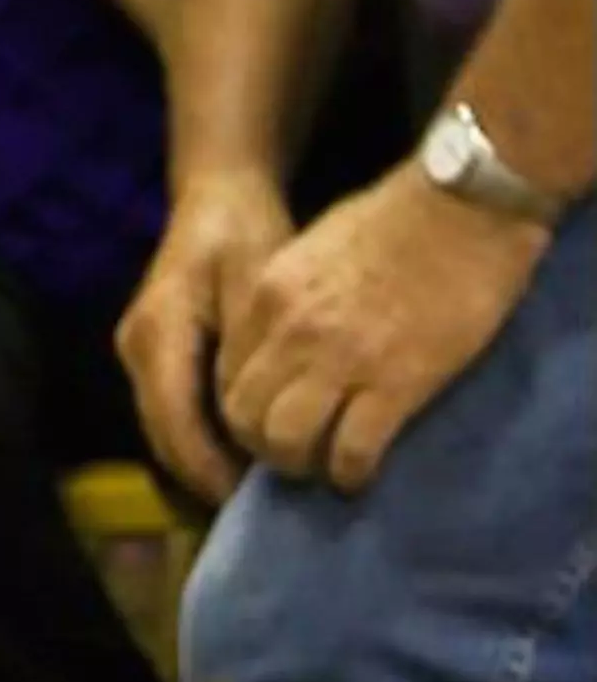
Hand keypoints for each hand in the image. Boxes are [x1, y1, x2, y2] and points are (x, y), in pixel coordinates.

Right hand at [116, 169, 292, 504]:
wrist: (218, 198)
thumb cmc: (244, 236)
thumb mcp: (259, 289)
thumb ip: (252, 358)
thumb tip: (259, 428)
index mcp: (158, 333)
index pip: (176, 425)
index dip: (215, 473)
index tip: (262, 504)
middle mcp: (136, 349)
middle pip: (165, 439)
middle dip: (211, 480)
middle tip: (271, 510)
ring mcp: (137, 353)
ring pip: (166, 433)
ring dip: (206, 465)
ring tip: (263, 488)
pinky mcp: (151, 356)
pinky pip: (172, 415)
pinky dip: (203, 442)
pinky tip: (246, 453)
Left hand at [214, 162, 548, 492]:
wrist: (458, 208)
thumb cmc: (392, 221)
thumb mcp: (313, 248)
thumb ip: (288, 297)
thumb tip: (280, 343)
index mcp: (268, 292)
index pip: (224, 373)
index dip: (239, 408)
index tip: (263, 420)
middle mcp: (292, 329)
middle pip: (243, 415)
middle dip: (261, 446)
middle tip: (291, 455)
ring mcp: (341, 359)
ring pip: (287, 442)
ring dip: (302, 465)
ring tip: (324, 466)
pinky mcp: (395, 385)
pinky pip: (352, 452)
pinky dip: (352, 473)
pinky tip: (362, 471)